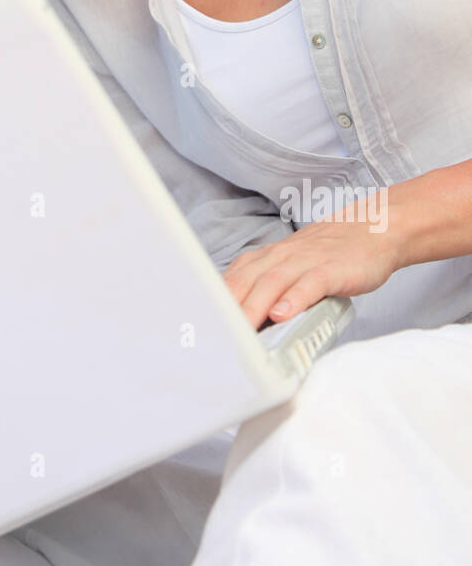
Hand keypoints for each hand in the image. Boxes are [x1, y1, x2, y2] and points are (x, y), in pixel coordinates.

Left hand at [222, 201, 401, 329]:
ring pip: (271, 283)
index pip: (229, 281)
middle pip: (244, 283)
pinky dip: (294, 299)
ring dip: (253, 307)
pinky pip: (309, 284)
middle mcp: (278, 258)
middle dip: (224, 310)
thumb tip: (239, 326)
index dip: (210, 304)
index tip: (196, 327)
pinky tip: (283, 314)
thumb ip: (263, 291)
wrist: (370, 229)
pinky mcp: (330, 270)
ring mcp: (304, 262)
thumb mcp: (287, 268)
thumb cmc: (324, 256)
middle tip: (211, 336)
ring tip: (241, 331)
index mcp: (263, 260)